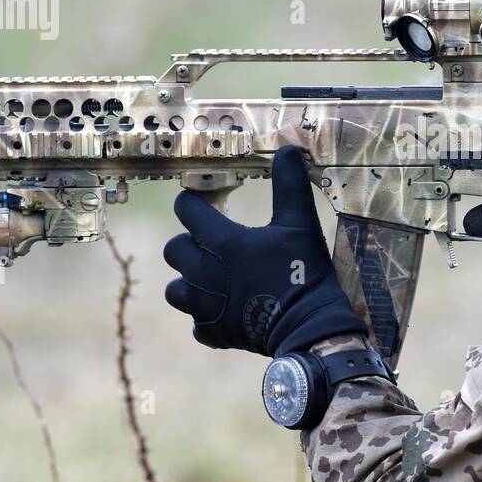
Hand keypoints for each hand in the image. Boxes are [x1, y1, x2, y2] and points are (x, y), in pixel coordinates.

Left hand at [163, 146, 366, 355]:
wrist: (308, 326)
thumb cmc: (302, 271)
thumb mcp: (300, 223)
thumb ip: (289, 185)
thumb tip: (286, 150)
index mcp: (221, 241)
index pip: (185, 209)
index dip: (194, 204)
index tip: (207, 205)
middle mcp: (202, 272)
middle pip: (173, 249)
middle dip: (190, 243)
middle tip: (215, 246)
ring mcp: (203, 305)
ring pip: (175, 289)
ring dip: (190, 281)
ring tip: (215, 280)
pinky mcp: (211, 331)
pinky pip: (196, 321)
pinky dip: (208, 315)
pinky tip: (229, 311)